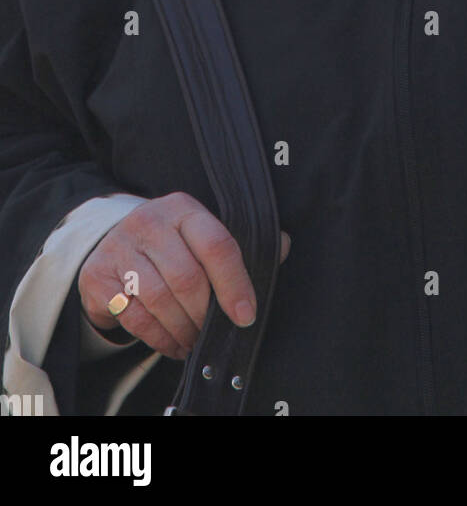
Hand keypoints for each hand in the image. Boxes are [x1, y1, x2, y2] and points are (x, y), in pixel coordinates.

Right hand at [78, 191, 290, 359]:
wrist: (112, 242)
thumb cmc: (171, 243)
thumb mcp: (202, 232)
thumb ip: (240, 242)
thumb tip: (282, 246)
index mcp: (183, 209)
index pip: (216, 244)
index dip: (235, 283)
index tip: (245, 315)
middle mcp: (149, 223)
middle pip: (187, 277)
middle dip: (205, 313)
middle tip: (213, 332)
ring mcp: (119, 248)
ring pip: (159, 300)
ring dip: (183, 329)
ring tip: (195, 340)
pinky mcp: (99, 277)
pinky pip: (134, 318)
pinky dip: (160, 338)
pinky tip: (174, 343)